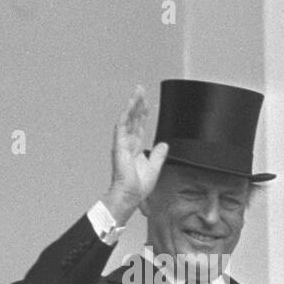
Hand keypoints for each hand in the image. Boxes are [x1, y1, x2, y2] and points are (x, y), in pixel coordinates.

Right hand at [101, 86, 169, 224]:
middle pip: (133, 118)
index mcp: (136, 147)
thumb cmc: (139, 185)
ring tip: (137, 91)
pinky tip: (130, 105)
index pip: (140, 126)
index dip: (144, 114)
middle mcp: (128, 142)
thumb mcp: (155, 167)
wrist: (131, 194)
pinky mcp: (119, 145)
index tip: (147, 102)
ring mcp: (122, 143)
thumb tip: (164, 145)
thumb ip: (158, 155)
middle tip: (141, 89)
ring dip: (132, 105)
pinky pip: (122, 126)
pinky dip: (126, 115)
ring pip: (127, 118)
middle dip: (137, 103)